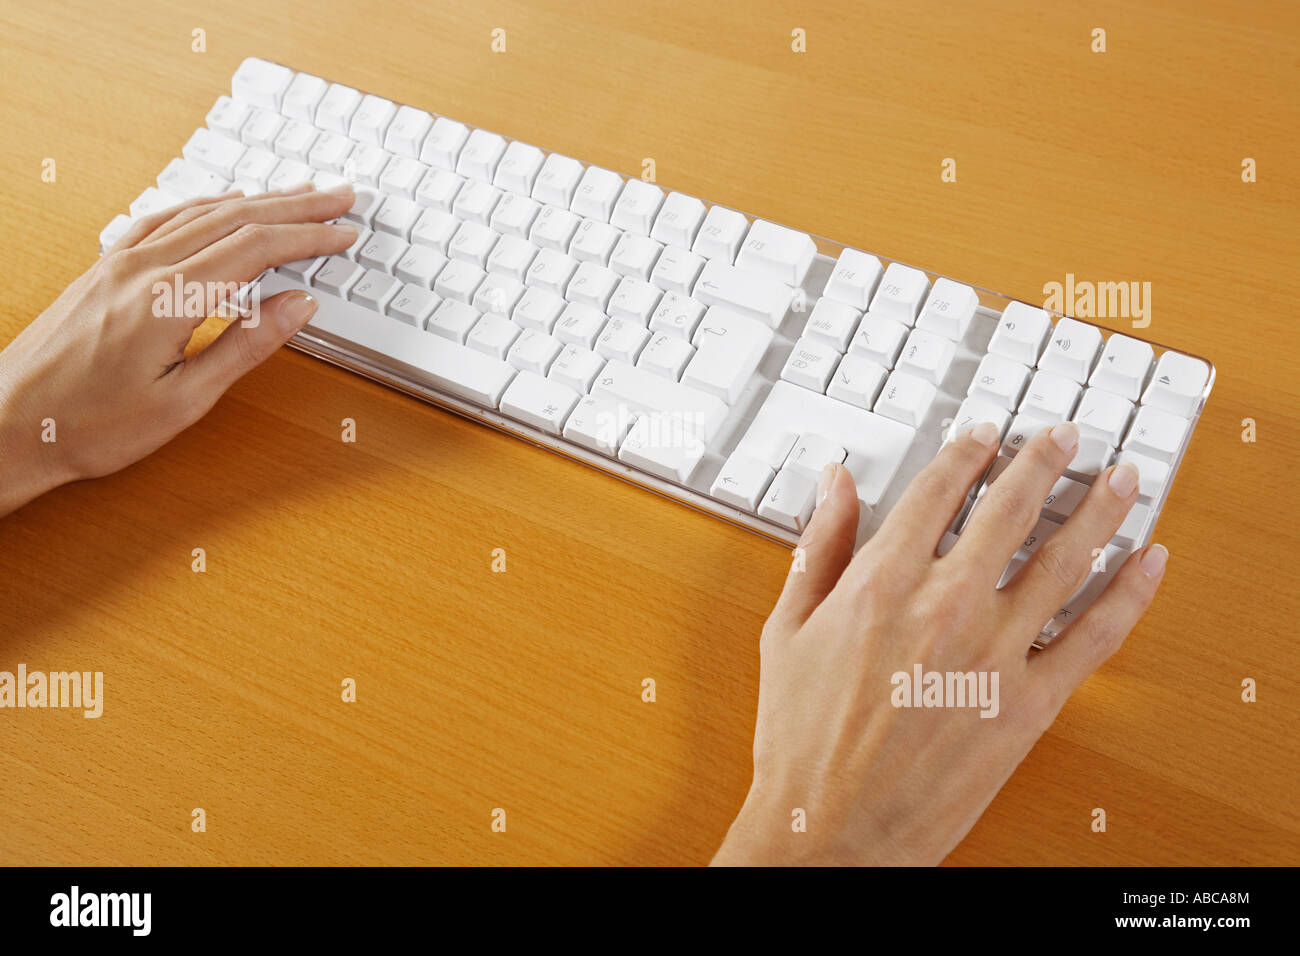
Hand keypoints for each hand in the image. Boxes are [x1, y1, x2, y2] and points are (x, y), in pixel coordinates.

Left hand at [0, 186, 356, 514]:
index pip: (256, 248)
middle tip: (339, 197)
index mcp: (169, 299)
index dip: (308, 236)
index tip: (344, 232)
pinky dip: (207, 205)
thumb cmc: (90, 425)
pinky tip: (222, 204)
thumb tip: (298, 306)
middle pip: (236, 218)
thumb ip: (245, 346)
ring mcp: (120, 262)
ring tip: (297, 195)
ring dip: (258, 200)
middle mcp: (143, 268)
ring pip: (202, 212)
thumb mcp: (184, 400)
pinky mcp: (105, 269)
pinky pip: (166, 218)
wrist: (9, 424)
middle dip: (295, 206)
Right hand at [711, 421, 1167, 865]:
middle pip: (1010, 510)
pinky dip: (1130, 593)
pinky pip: (1096, 635)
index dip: (968, 454)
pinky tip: (1148, 561)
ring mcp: (994, 653)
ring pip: (1065, 560)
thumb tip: (833, 485)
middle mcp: (945, 606)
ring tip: (1121, 477)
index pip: (938, 492)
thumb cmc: (803, 738)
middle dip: (1043, 461)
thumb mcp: (786, 630)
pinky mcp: (1029, 702)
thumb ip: (819, 548)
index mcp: (881, 583)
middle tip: (1064, 436)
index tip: (985, 436)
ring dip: (1099, 509)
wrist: (832, 829)